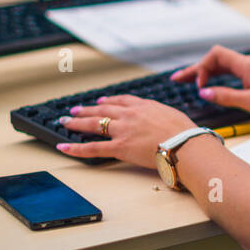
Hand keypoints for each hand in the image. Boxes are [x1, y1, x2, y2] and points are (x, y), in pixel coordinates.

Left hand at [56, 96, 195, 167]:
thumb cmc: (185, 132)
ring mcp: (123, 130)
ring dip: (77, 122)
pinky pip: (93, 148)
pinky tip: (63, 147)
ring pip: (94, 124)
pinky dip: (76, 148)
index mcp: (143, 106)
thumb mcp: (173, 115)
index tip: (101, 101)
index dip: (109, 101)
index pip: (121, 101)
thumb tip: (162, 120)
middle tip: (75, 109)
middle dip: (87, 109)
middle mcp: (129, 115)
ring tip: (65, 121)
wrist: (184, 143)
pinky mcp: (119, 147)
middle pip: (103, 110)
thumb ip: (161, 116)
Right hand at [171, 43, 249, 122]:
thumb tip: (204, 92)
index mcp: (247, 65)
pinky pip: (233, 70)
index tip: (200, 87)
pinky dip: (219, 76)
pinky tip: (212, 84)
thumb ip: (226, 96)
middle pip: (217, 59)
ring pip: (224, 65)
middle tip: (177, 79)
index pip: (216, 56)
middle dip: (197, 69)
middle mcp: (249, 62)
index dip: (202, 68)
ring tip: (188, 82)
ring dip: (207, 72)